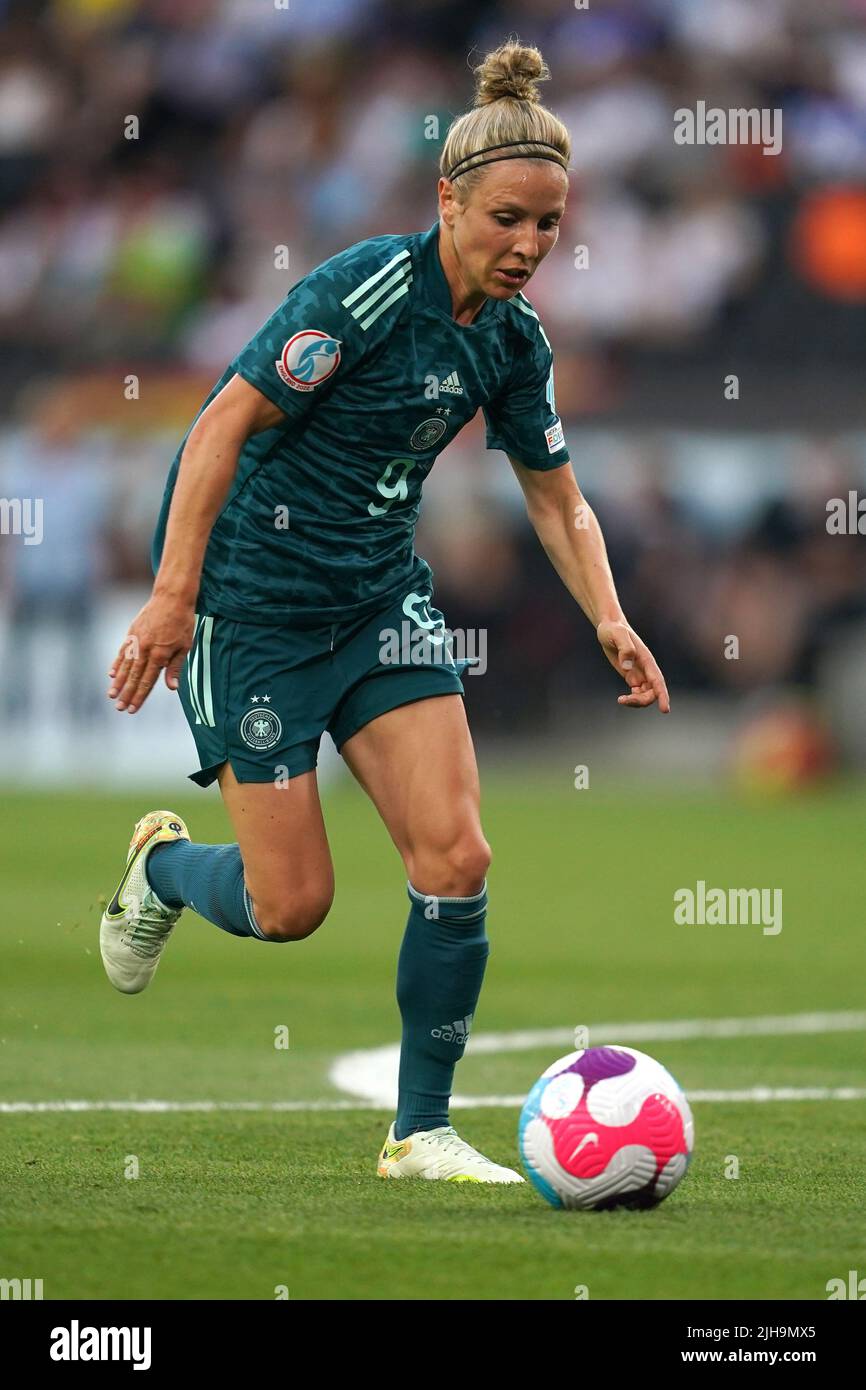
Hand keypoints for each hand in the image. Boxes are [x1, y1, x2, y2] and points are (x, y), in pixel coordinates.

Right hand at [107, 595, 195, 713]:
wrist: (171, 597)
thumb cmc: (183, 622)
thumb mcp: (185, 645)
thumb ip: (175, 667)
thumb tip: (171, 688)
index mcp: (160, 655)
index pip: (147, 681)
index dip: (139, 696)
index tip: (132, 709)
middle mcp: (146, 650)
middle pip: (134, 677)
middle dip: (126, 694)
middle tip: (119, 708)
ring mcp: (136, 641)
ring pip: (125, 666)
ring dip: (118, 682)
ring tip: (111, 695)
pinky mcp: (131, 632)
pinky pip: (122, 651)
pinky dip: (117, 663)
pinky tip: (111, 674)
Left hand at [596, 618, 669, 711]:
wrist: (609, 628)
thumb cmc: (613, 630)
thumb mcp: (617, 635)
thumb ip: (624, 649)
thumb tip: (628, 668)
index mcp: (646, 659)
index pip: (657, 680)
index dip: (662, 695)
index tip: (664, 710)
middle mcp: (646, 668)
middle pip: (653, 691)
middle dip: (642, 701)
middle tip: (624, 700)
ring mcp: (640, 673)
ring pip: (646, 694)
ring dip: (637, 701)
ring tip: (621, 699)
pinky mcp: (631, 676)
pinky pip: (637, 693)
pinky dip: (632, 699)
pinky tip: (621, 698)